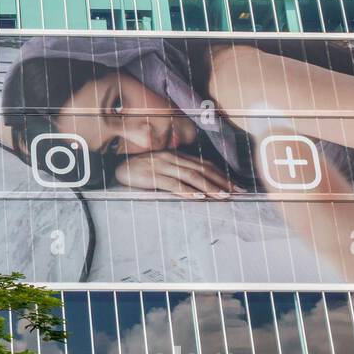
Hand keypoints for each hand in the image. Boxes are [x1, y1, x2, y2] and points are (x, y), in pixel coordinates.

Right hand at [113, 151, 241, 199]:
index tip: (237, 186)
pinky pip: (172, 183)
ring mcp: (162, 165)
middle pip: (202, 169)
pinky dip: (187, 190)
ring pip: (191, 175)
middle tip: (238, 193)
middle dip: (222, 181)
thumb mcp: (161, 169)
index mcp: (176, 156)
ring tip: (223, 196)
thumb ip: (178, 173)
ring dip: (209, 186)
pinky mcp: (151, 175)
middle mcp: (172, 158)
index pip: (204, 165)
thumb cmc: (139, 171)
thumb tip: (199, 187)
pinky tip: (198, 197)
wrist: (115, 168)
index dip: (222, 175)